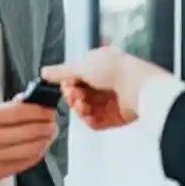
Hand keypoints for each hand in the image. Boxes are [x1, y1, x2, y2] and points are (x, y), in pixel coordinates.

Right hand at [0, 100, 56, 181]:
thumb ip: (9, 107)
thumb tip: (31, 99)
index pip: (22, 112)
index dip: (41, 110)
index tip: (50, 110)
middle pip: (31, 131)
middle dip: (48, 126)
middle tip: (53, 123)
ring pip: (33, 148)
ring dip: (46, 140)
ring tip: (49, 135)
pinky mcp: (0, 171)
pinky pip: (27, 162)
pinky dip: (38, 153)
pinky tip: (39, 147)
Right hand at [41, 46, 169, 130]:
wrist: (139, 86)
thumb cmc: (117, 70)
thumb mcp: (82, 66)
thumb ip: (62, 72)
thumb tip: (45, 72)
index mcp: (99, 64)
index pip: (77, 76)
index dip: (68, 83)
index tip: (66, 85)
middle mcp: (105, 81)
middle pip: (80, 94)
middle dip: (73, 97)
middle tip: (74, 96)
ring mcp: (111, 100)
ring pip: (86, 109)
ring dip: (80, 108)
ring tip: (81, 105)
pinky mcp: (115, 116)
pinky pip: (96, 121)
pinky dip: (89, 119)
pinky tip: (88, 115)